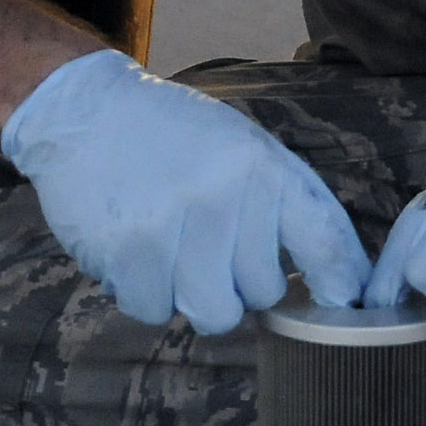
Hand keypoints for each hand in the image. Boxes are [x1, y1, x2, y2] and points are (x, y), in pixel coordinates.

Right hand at [1, 50, 368, 333]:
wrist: (84, 112)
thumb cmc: (173, 136)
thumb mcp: (242, 146)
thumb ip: (286, 201)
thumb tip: (340, 273)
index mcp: (262, 165)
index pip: (324, 238)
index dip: (339, 282)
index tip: (341, 303)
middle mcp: (225, 194)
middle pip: (263, 293)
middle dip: (240, 285)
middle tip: (211, 251)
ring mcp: (176, 224)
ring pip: (214, 313)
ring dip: (193, 296)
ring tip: (174, 253)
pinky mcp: (129, 250)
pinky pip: (155, 311)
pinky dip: (144, 294)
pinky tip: (135, 253)